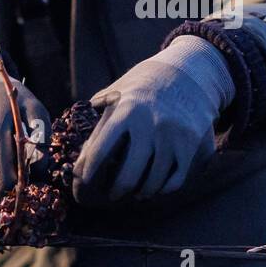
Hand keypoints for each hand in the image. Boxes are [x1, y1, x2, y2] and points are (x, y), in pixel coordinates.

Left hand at [73, 36, 233, 204]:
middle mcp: (149, 125)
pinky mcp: (190, 144)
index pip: (100, 149)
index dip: (88, 170)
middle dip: (117, 191)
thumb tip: (75, 141)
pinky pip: (176, 179)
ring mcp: (172, 136)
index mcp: (125, 110)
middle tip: (112, 196)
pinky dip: (164, 188)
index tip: (83, 181)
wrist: (187, 71)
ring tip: (136, 193)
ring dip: (142, 192)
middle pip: (129, 175)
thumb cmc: (143, 84)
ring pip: (154, 181)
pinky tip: (156, 187)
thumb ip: (97, 115)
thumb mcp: (117, 90)